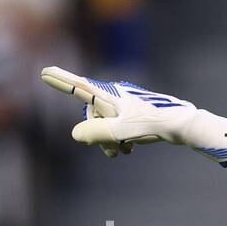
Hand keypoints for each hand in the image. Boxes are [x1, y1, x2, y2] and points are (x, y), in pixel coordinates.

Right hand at [39, 66, 226, 163]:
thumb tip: (76, 134)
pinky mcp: (135, 112)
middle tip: (111, 152)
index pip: (78, 87)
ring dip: (109, 139)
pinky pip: (119, 124)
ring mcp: (125, 103)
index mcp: (108, 95)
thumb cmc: (151, 124)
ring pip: (106, 121)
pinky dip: (120, 137)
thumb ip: (95, 133)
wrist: (182, 125)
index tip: (44, 71)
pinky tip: (129, 150)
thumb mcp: (120, 131)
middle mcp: (114, 95)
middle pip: (93, 113)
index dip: (61, 81)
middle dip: (97, 133)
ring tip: (121, 153)